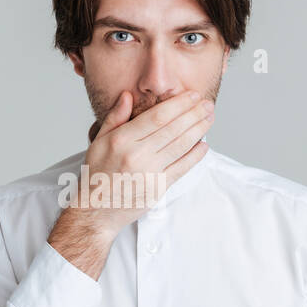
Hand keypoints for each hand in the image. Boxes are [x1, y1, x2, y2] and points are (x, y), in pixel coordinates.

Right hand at [66, 89, 214, 238]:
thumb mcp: (98, 142)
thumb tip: (128, 95)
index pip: (157, 117)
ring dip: (198, 130)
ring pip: (180, 146)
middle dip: (194, 114)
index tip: (192, 95)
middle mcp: (136, 155)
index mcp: (121, 140)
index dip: (178, 104)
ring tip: (210, 118)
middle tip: (208, 104)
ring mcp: (149, 172)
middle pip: (173, 129)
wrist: (96, 211)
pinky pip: (181, 168)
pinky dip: (195, 156)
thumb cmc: (97, 174)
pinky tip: (203, 145)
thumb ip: (115, 117)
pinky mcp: (158, 188)